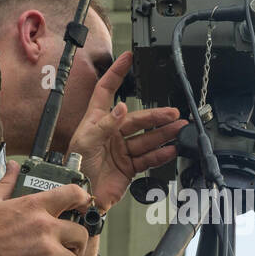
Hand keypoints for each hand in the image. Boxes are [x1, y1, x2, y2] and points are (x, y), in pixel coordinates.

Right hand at [0, 161, 91, 255]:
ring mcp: (46, 251)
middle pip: (80, 234)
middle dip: (77, 244)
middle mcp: (45, 226)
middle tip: (68, 250)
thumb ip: (6, 184)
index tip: (85, 207)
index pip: (72, 194)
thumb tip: (13, 166)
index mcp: (34, 206)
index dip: (83, 200)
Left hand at [68, 52, 187, 210]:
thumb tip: (121, 108)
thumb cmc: (75, 169)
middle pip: (137, 119)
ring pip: (146, 138)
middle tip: (173, 113)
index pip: (106, 90)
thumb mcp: (85, 142)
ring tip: (179, 129)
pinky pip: (148, 158)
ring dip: (163, 133)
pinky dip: (161, 154)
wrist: (82, 197)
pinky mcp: (129, 167)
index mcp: (96, 121)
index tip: (128, 58)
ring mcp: (121, 150)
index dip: (116, 73)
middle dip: (156, 116)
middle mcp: (110, 133)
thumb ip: (105, 125)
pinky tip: (171, 149)